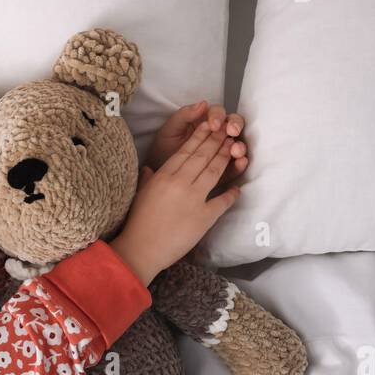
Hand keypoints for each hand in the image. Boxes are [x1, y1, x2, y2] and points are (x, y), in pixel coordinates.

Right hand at [110, 121, 242, 284]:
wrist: (141, 249)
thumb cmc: (138, 223)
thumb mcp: (140, 194)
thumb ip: (148, 178)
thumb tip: (149, 168)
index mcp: (163, 175)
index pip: (186, 150)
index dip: (200, 136)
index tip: (209, 125)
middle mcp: (180, 183)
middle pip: (203, 156)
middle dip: (217, 141)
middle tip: (227, 130)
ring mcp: (193, 199)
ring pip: (214, 172)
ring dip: (226, 158)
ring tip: (234, 148)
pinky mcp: (203, 217)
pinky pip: (222, 201)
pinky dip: (231, 194)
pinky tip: (237, 188)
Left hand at [146, 100, 246, 193]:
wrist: (157, 172)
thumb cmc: (163, 148)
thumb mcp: (170, 130)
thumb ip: (184, 115)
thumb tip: (203, 104)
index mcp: (205, 121)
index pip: (218, 113)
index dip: (218, 116)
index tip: (213, 124)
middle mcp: (216, 134)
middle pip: (233, 125)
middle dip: (235, 126)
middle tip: (231, 132)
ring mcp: (222, 152)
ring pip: (237, 144)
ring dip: (239, 146)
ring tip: (235, 150)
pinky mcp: (223, 170)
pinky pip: (235, 166)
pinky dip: (240, 164)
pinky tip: (240, 162)